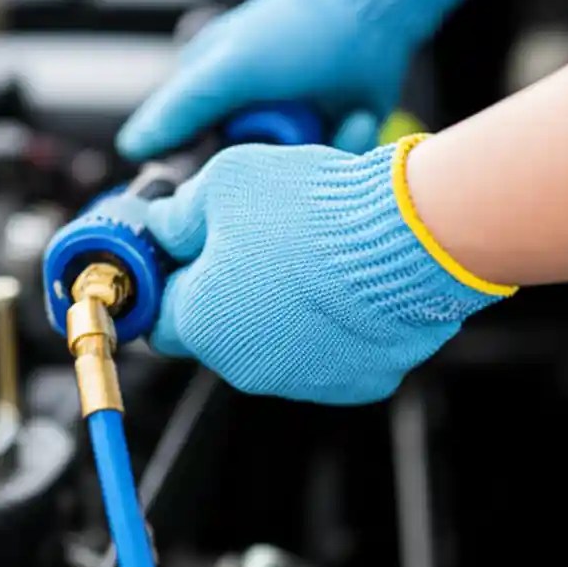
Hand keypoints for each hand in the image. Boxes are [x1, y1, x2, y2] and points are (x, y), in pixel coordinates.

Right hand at [116, 0, 470, 160]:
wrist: (368, 12)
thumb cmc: (288, 34)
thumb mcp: (226, 70)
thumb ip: (177, 110)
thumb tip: (131, 149)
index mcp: (209, 104)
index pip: (187, 161)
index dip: (198, 177)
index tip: (214, 186)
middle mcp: (245, 126)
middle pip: (243, 180)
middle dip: (271, 164)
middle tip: (289, 135)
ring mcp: (287, 137)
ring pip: (290, 181)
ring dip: (316, 150)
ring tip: (333, 116)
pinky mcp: (328, 144)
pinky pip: (331, 167)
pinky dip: (346, 142)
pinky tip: (353, 115)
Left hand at [145, 137, 511, 403]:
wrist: (407, 238)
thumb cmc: (312, 210)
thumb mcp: (223, 183)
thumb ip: (181, 213)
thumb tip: (165, 225)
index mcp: (199, 323)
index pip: (161, 317)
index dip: (174, 281)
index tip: (189, 255)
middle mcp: (244, 366)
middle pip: (222, 331)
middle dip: (231, 292)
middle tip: (260, 242)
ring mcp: (303, 381)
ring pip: (276, 344)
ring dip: (282, 310)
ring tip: (313, 257)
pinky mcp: (356, 383)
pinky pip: (330, 354)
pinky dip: (332, 327)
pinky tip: (346, 285)